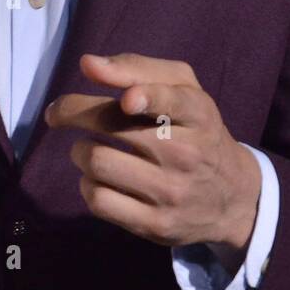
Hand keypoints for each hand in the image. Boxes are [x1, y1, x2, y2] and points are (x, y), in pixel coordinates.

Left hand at [44, 52, 261, 269]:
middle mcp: (187, 152)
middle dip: (73, 113)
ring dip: (80, 151)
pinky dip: (87, 184)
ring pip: (98, 162)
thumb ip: (137, 69)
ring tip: (89, 147)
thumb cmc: (196, 129)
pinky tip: (98, 177)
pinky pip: (99, 200)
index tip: (127, 99)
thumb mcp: (183, 88)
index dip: (148, 97)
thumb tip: (88, 64)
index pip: (173, 101)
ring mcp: (171, 191)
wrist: (231, 196)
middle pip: (114, 128)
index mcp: (198, 112)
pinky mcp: (155, 224)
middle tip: (58, 113)